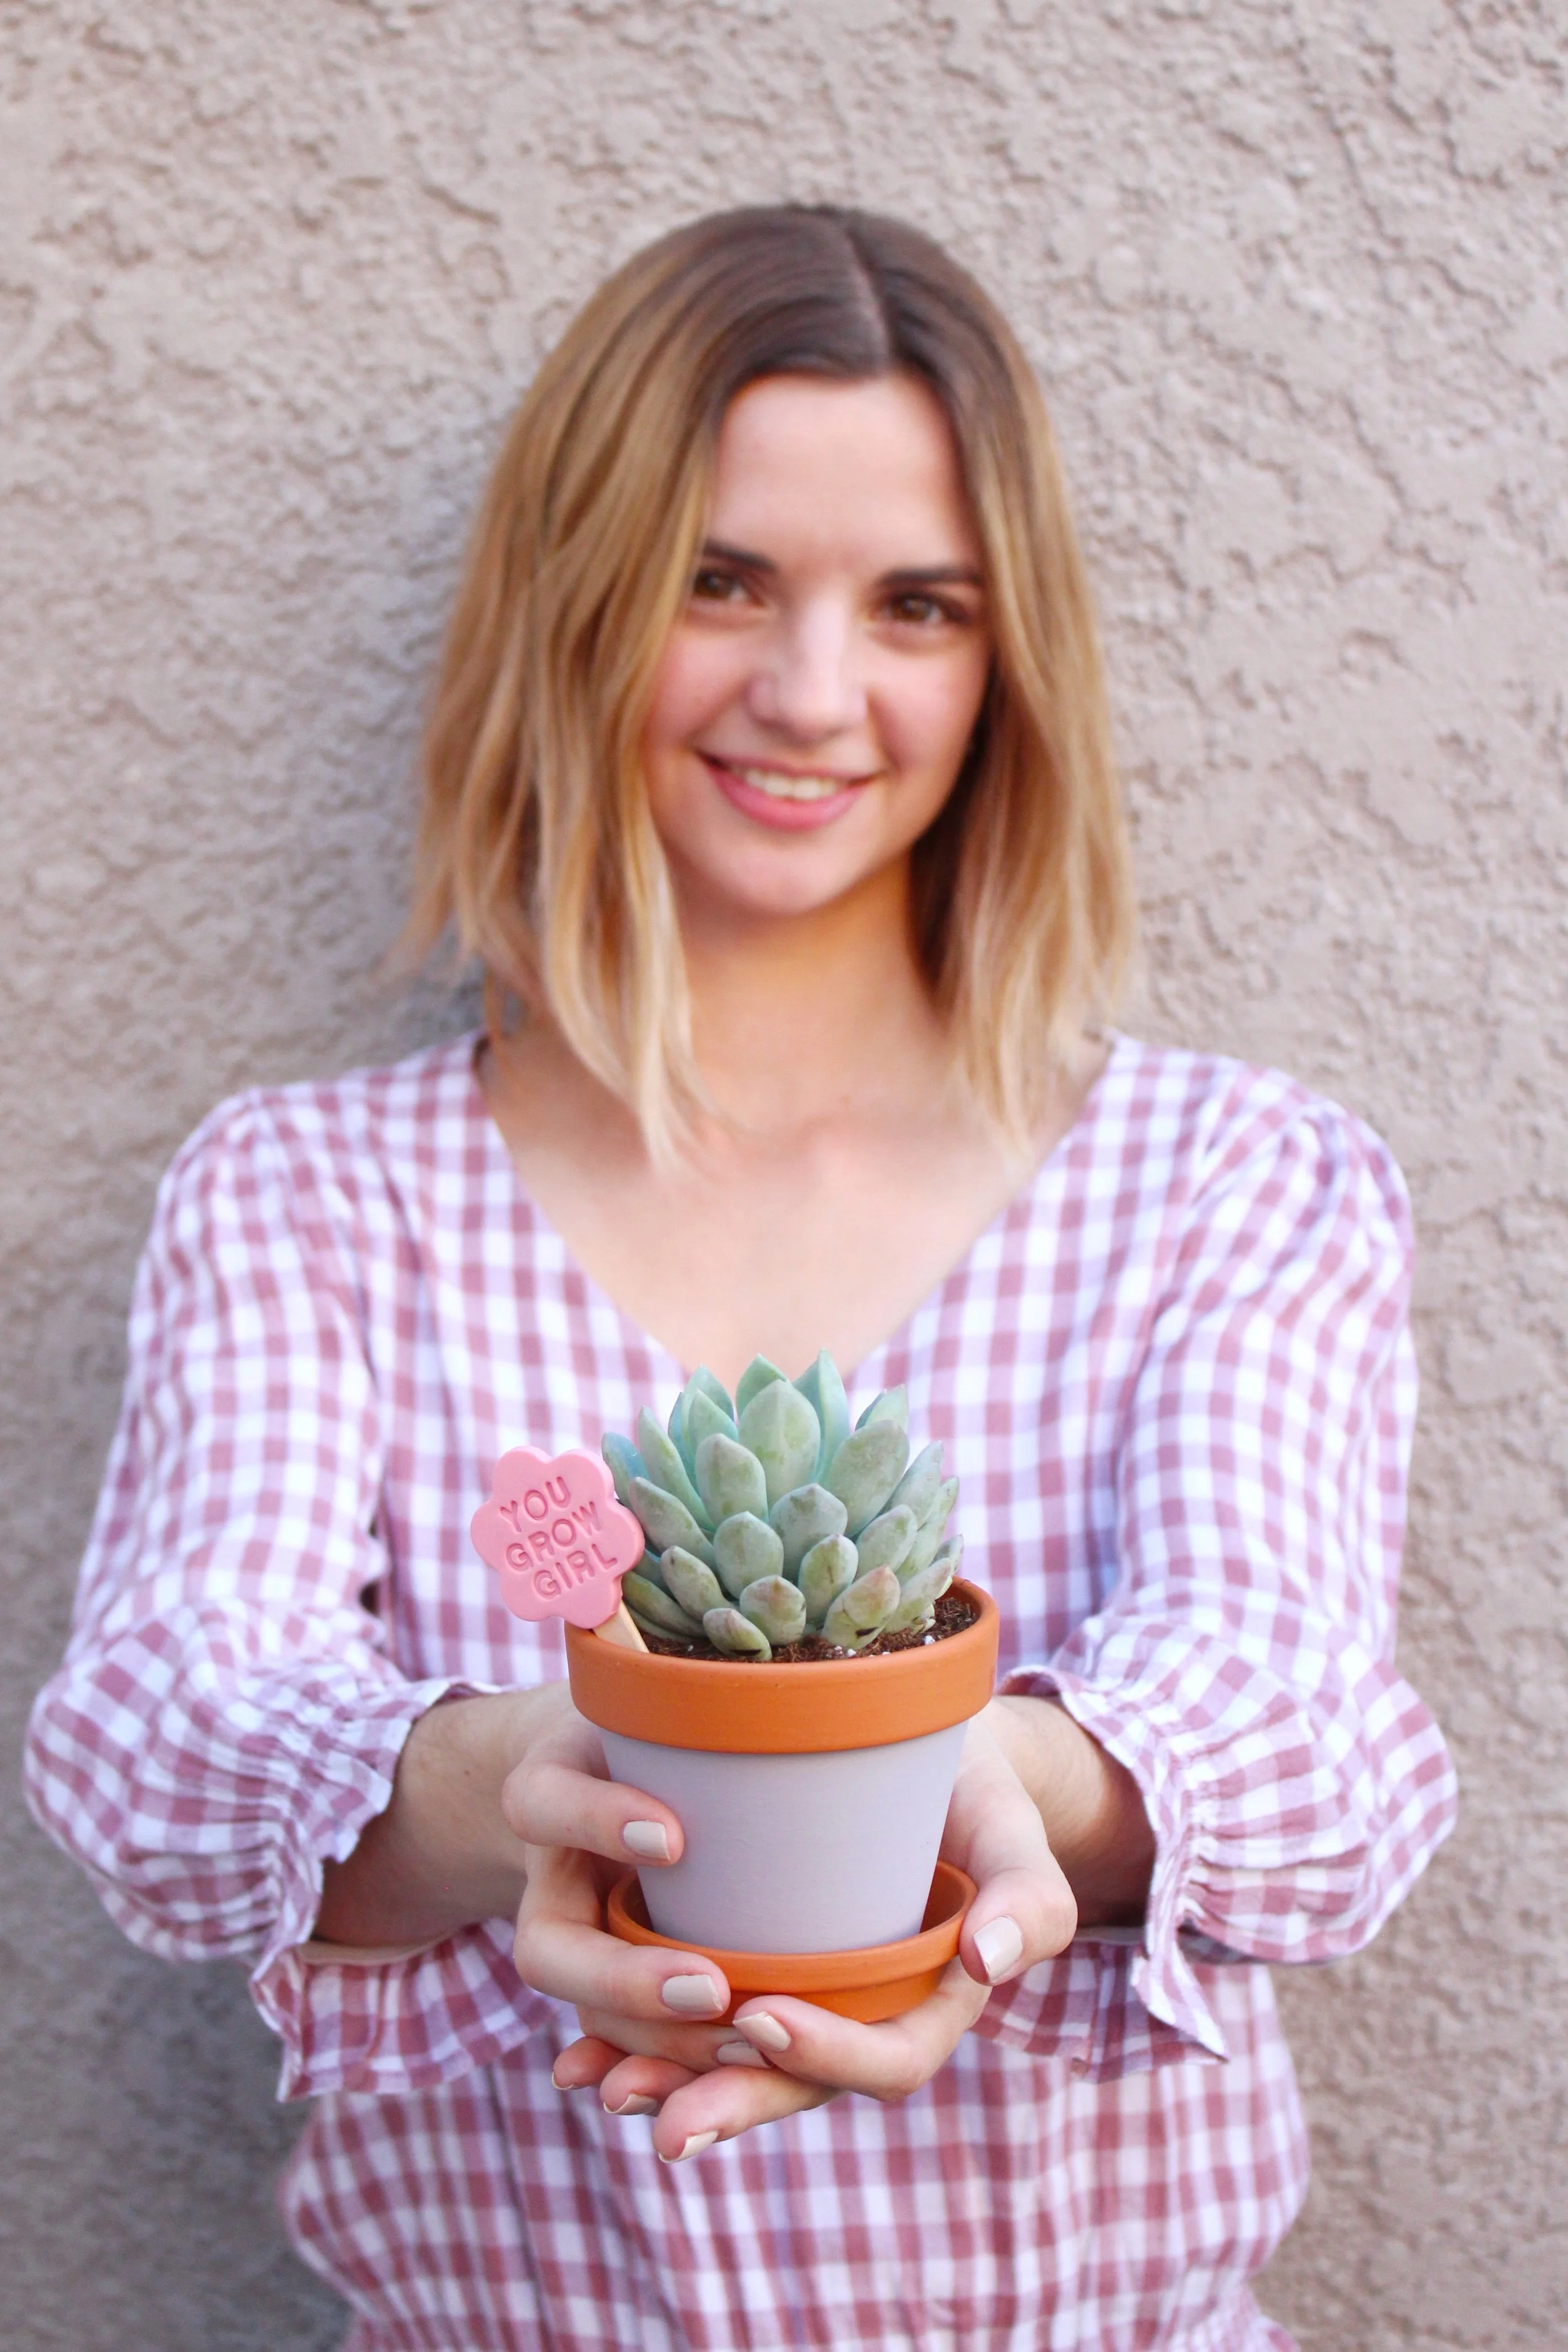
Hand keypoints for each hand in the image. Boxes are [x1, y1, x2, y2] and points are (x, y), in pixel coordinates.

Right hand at [503, 1707, 743, 2080]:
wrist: (604, 1769)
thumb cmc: (659, 1718)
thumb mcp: (658, 1694)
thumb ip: (698, 1699)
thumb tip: (808, 1678)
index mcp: (548, 1791)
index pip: (547, 1802)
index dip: (596, 1821)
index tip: (671, 1837)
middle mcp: (548, 1879)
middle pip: (549, 1953)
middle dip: (625, 1983)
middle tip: (714, 1988)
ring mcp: (577, 1944)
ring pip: (589, 2016)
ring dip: (658, 2045)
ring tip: (744, 2051)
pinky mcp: (620, 1987)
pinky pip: (628, 2047)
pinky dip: (662, 2076)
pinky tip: (704, 2100)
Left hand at [546, 1710, 1077, 2160]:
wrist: (919, 1738)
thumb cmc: (973, 1783)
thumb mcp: (1010, 1824)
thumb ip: (1026, 1894)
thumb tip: (986, 1965)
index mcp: (931, 2000)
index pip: (890, 2058)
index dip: (828, 2055)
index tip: (761, 2016)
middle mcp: (857, 2011)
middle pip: (794, 2081)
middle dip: (726, 2101)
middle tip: (655, 2116)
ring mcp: (798, 1992)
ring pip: (730, 2061)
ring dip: (662, 2080)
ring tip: (596, 2085)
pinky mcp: (743, 1959)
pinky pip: (687, 2021)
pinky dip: (630, 2040)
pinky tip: (574, 2058)